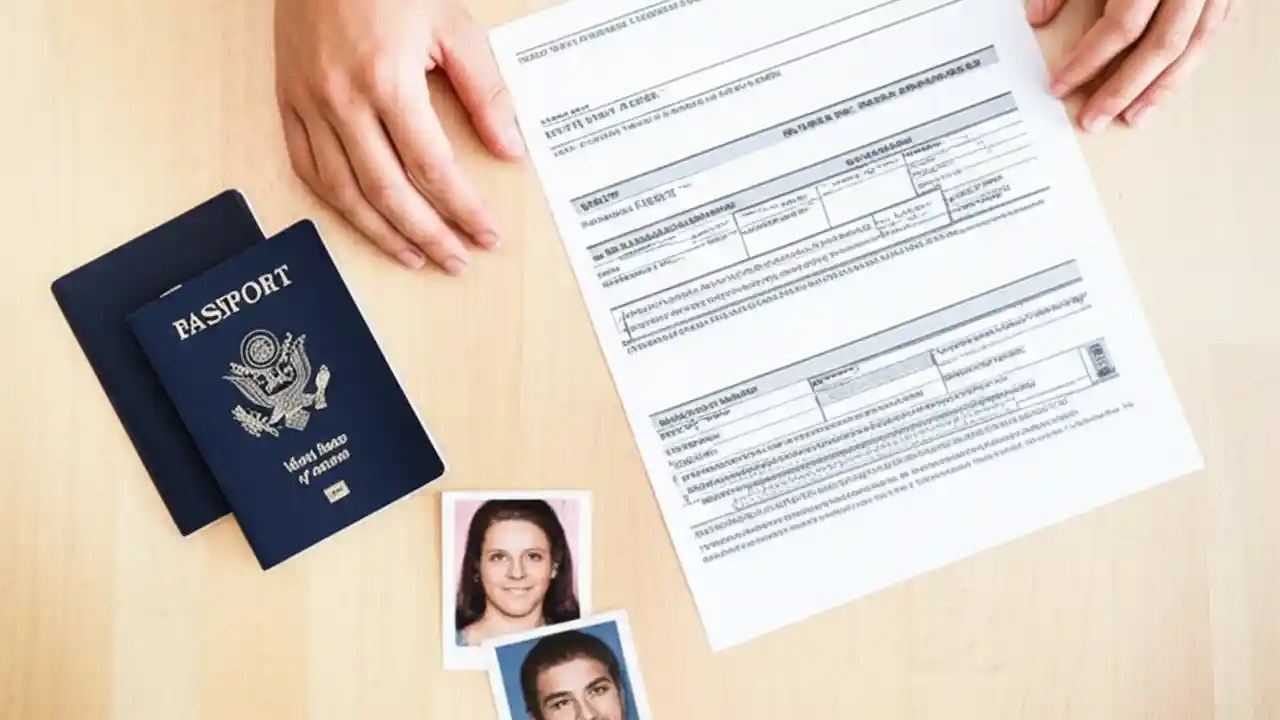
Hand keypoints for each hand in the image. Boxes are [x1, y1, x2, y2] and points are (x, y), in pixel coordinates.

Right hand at [274, 0, 524, 274]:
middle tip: (458, 259)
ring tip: (416, 255)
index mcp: (386, 80)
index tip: (486, 233)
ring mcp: (308, 103)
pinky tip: (364, 219)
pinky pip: (307, 168)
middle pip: (389, 192)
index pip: (432, 168)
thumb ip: (486, 92)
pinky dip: (336, 203)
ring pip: (344, 192)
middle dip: (429, 234)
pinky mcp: (288, 101)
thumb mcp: (453, 26)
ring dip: (382, 233)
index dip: (463, 209)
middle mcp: (342, 100)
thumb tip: (508, 148)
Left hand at [1028, 0, 1236, 131]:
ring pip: (1194, 44)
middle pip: (1160, 45)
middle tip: (1092, 117)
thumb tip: (1038, 15)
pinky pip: (1215, 29)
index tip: (1061, 84)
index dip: (1088, 60)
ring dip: (1162, 87)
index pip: (1121, 25)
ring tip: (1133, 116)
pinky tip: (1170, 80)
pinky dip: (1192, 59)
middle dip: (1122, 88)